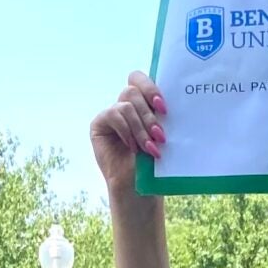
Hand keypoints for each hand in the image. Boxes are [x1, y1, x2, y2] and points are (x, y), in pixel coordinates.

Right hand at [90, 70, 163, 199]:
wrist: (138, 187)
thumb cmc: (153, 164)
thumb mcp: (160, 136)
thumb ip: (160, 117)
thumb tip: (168, 103)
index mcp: (142, 103)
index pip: (140, 80)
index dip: (150, 88)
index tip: (163, 108)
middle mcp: (126, 105)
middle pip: (133, 90)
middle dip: (149, 114)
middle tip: (160, 135)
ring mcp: (112, 113)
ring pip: (127, 105)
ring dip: (141, 128)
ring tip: (150, 149)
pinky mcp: (99, 123)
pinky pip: (114, 115)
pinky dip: (126, 131)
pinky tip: (133, 148)